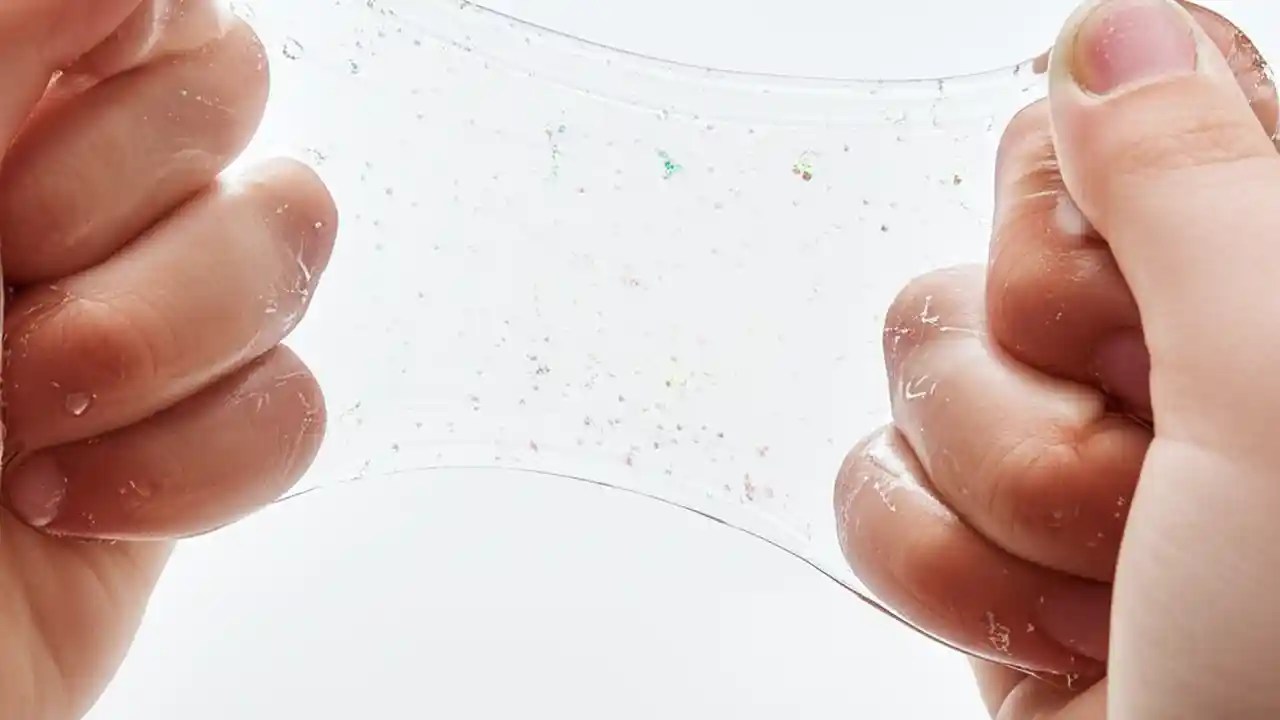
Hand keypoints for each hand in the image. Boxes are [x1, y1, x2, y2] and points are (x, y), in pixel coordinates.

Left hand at [0, 2, 334, 717]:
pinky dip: (200, 467)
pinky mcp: (199, 444)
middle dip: (115, 212)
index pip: (150, 9)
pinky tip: (83, 501)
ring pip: (292, 242)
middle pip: (238, 97)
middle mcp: (70, 198)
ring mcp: (149, 323)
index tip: (25, 144)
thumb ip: (0, 51)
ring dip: (161, 345)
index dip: (130, 52)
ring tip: (28, 422)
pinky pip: (300, 405)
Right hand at [836, 1, 1279, 716]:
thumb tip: (1110, 22)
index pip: (1116, 109)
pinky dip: (943, 577)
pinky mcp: (992, 546)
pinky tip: (1060, 640)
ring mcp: (1077, 451)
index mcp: (1278, 274)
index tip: (1139, 321)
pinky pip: (872, 485)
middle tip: (1160, 488)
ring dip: (999, 508)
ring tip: (1122, 596)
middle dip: (1040, 393)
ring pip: (912, 374)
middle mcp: (1184, 349)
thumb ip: (1193, 173)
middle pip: (986, 251)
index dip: (1083, 211)